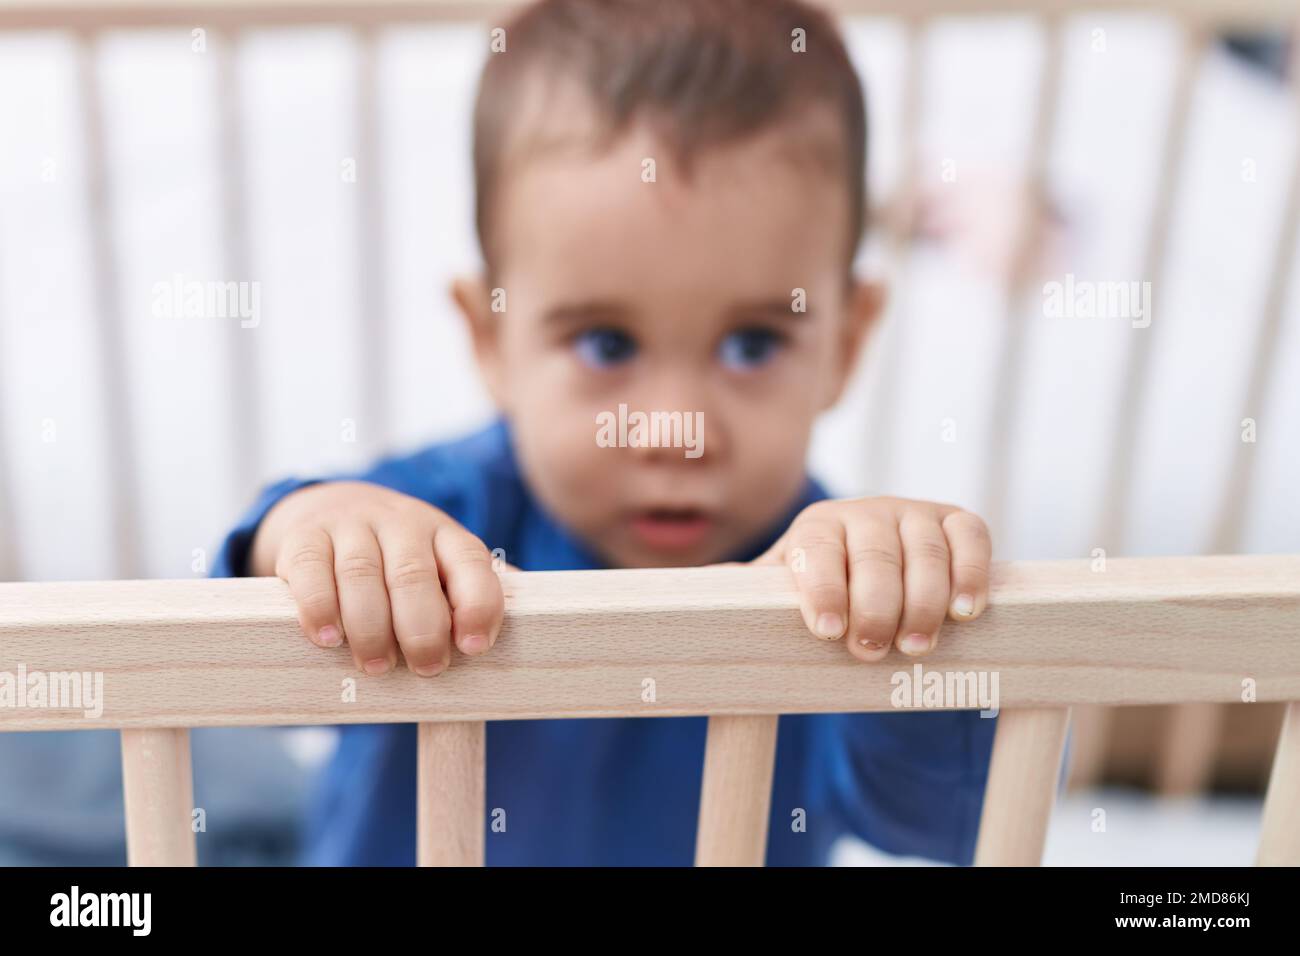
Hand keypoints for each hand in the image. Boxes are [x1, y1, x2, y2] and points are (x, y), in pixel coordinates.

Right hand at [250, 481, 505, 675]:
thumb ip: (475, 598)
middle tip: (425, 668)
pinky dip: (318, 606)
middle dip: (422, 627)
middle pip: (414, 574)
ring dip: (370, 626)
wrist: (333, 511)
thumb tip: (533, 632)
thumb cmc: (401, 562)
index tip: (474, 647)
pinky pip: (310, 569)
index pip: (472, 564)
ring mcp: (352, 526)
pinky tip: (326, 636)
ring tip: (376, 665)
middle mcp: (403, 524)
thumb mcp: (443, 571)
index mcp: (447, 537)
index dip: (477, 605)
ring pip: (361, 573)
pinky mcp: (305, 537)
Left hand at [753, 496, 990, 661]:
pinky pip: (970, 536)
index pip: (817, 550)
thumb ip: (743, 596)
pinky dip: (970, 571)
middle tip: (872, 651)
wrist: (879, 576)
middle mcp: (865, 513)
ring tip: (917, 646)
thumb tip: (684, 599)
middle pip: (873, 553)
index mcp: (816, 528)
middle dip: (874, 605)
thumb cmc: (824, 594)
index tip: (826, 631)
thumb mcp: (783, 593)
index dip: (822, 589)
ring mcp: (913, 513)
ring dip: (924, 600)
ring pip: (923, 549)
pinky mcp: (956, 521)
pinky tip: (964, 611)